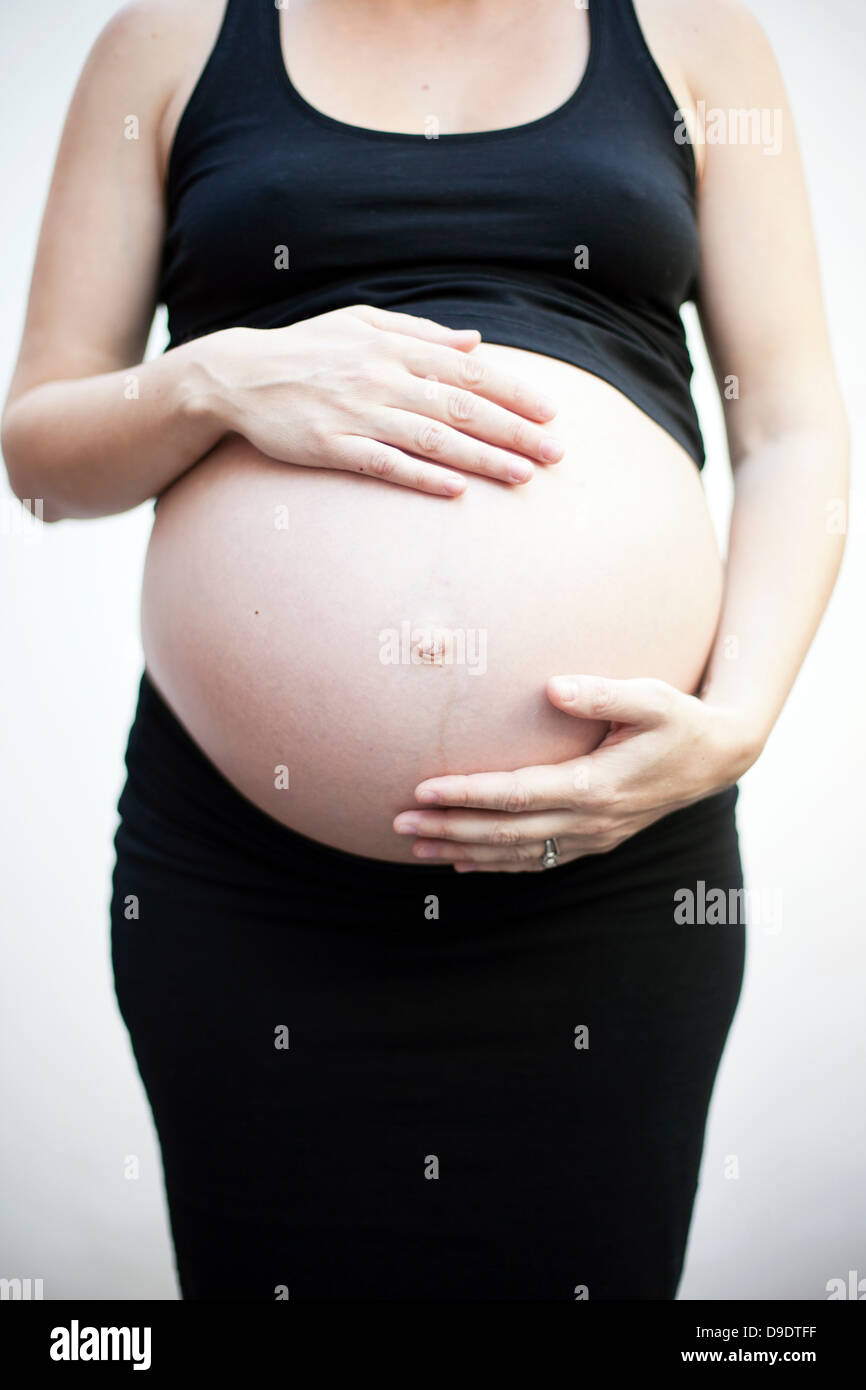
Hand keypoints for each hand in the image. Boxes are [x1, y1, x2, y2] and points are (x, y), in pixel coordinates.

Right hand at [200, 305, 563, 496]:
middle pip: (460, 407)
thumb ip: (421, 334)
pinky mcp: (330, 446)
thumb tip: (475, 341)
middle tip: (555, 452)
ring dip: (480, 459)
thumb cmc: (307, 349)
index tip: (550, 412)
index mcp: (394, 347)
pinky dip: (420, 477)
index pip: (468, 370)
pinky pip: (383, 464)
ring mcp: (356, 413)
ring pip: (431, 439)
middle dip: (513, 431)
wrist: (237, 375)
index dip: (512, 392)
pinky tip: (455, 490)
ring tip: (522, 476)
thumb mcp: (362, 324)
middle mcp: (381, 378)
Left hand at [392, 675, 762, 871]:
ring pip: (517, 854)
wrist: (718, 758)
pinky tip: (463, 862)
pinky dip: (496, 864)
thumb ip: (603, 693)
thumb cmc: (680, 719)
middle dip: (449, 828)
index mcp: (596, 785)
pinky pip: (537, 861)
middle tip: (399, 821)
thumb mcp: (651, 697)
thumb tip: (553, 687)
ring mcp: (593, 837)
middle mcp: (591, 820)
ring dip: (464, 851)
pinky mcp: (595, 841)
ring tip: (416, 845)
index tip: (424, 788)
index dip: (468, 794)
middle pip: (506, 832)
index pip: (517, 795)